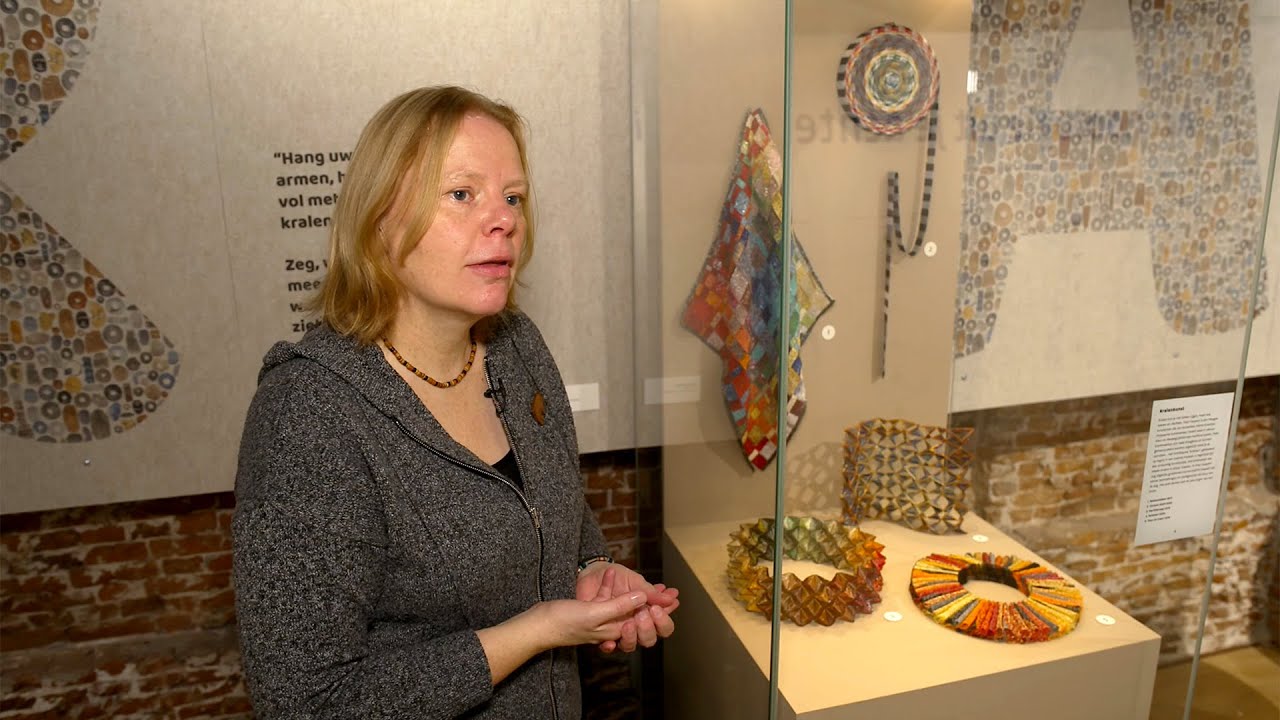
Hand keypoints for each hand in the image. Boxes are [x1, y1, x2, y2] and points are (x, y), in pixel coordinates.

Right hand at [477, 590, 650, 684]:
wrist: (537, 625)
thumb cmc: (563, 622)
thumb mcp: (595, 612)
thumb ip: (620, 605)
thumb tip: (644, 597)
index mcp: (614, 631)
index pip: (642, 624)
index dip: (656, 613)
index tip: (667, 598)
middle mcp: (610, 628)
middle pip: (635, 615)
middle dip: (645, 600)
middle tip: (654, 588)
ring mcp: (599, 619)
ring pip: (620, 603)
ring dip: (624, 588)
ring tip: (630, 574)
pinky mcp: (589, 610)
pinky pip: (605, 598)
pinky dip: (608, 586)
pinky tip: (609, 573)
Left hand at [577, 564, 678, 652]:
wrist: (593, 572)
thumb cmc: (617, 577)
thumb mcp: (635, 581)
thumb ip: (651, 592)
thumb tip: (671, 598)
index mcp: (648, 613)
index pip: (663, 627)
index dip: (663, 622)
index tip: (656, 608)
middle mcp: (635, 625)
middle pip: (649, 640)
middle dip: (648, 629)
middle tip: (643, 613)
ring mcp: (619, 631)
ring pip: (629, 646)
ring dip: (631, 637)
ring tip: (628, 623)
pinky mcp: (601, 634)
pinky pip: (606, 647)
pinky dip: (608, 646)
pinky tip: (609, 642)